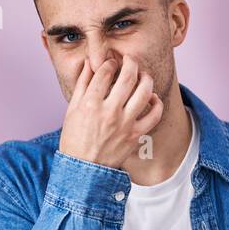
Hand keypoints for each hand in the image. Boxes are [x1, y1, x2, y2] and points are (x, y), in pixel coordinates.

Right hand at [57, 54, 163, 168]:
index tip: (111, 62)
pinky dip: (156, 102)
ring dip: (146, 78)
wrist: (83, 169)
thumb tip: (89, 63)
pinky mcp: (136, 135)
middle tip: (130, 60)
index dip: (110, 62)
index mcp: (90, 104)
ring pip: (144, 91)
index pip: (105, 72)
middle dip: (130, 62)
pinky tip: (151, 97)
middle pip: (128, 76)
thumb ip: (82, 84)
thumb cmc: (74, 139)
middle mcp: (110, 112)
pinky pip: (155, 114)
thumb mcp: (72, 110)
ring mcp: (125, 124)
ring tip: (142, 75)